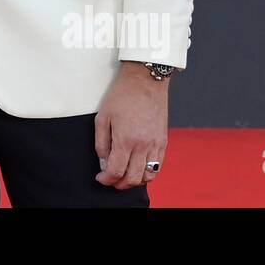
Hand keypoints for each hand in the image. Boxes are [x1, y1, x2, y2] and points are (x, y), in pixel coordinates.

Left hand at [94, 62, 168, 188]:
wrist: (145, 81)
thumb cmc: (122, 96)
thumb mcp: (103, 117)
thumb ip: (101, 143)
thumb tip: (104, 163)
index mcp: (125, 139)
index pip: (116, 171)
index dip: (106, 179)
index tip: (100, 178)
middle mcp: (143, 145)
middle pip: (133, 178)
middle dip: (119, 184)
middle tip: (111, 180)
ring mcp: (156, 144)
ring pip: (148, 176)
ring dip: (135, 180)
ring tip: (125, 176)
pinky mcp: (163, 141)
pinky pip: (158, 166)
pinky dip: (148, 172)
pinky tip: (139, 168)